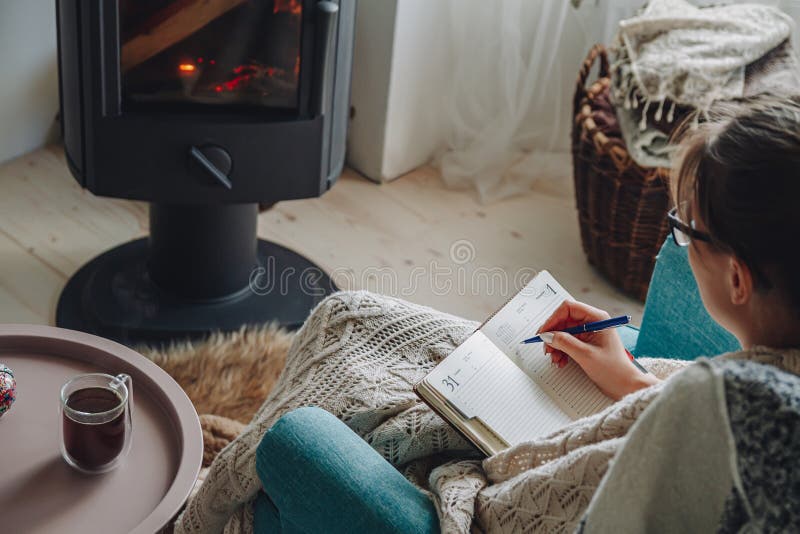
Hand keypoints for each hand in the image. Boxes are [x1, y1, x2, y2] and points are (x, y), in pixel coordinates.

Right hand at [537, 300, 658, 400]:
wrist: (625, 386)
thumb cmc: (614, 370)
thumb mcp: (585, 355)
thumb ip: (564, 342)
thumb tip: (547, 335)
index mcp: (597, 318)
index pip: (568, 308)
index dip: (553, 319)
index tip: (544, 332)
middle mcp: (593, 322)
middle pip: (564, 321)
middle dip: (553, 335)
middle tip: (547, 348)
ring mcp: (589, 333)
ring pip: (564, 332)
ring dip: (556, 345)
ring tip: (555, 358)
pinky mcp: (587, 343)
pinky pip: (568, 342)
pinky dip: (561, 351)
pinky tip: (561, 361)